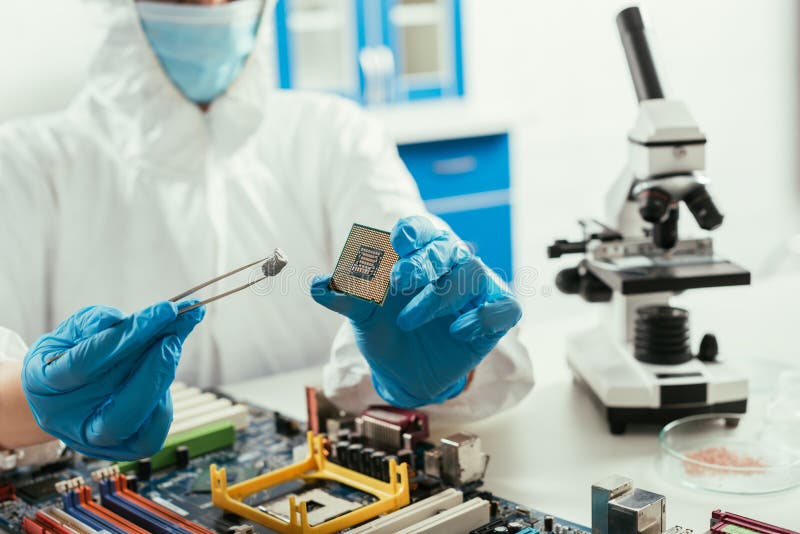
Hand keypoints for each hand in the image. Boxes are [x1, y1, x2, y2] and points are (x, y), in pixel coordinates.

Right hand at [22, 301, 204, 460]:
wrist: (58, 391)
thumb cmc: (66, 354)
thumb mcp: (70, 332)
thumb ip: (95, 322)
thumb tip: (126, 319)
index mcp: (43, 384)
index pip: (88, 362)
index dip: (130, 335)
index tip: (164, 310)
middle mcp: (67, 420)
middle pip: (117, 408)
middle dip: (154, 368)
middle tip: (175, 334)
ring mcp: (92, 440)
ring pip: (136, 423)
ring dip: (162, 379)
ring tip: (173, 343)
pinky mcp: (121, 448)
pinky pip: (151, 435)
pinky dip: (164, 402)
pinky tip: (166, 371)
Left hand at [312, 216, 521, 407]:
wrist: (405, 375)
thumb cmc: (386, 331)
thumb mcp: (363, 317)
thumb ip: (345, 297)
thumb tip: (316, 285)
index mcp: (419, 255)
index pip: (423, 229)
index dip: (415, 230)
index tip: (398, 240)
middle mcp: (450, 267)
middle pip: (448, 248)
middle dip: (424, 262)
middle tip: (398, 281)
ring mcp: (475, 292)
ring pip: (473, 273)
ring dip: (441, 294)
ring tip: (409, 319)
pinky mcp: (493, 319)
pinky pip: (504, 307)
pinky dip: (483, 316)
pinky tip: (458, 332)